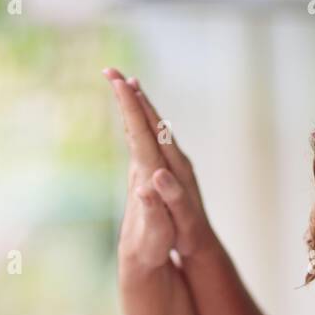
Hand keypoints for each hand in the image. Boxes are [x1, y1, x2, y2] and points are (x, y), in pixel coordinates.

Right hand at [103, 67, 215, 262]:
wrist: (201, 244)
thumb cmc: (187, 236)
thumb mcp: (179, 221)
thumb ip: (171, 198)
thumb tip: (157, 176)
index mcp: (170, 169)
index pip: (147, 131)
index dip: (131, 106)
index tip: (118, 82)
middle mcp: (174, 159)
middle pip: (151, 120)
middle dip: (132, 95)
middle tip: (112, 71)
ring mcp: (174, 162)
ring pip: (154, 125)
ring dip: (140, 104)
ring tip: (127, 84)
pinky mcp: (172, 168)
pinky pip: (155, 137)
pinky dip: (144, 122)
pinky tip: (139, 118)